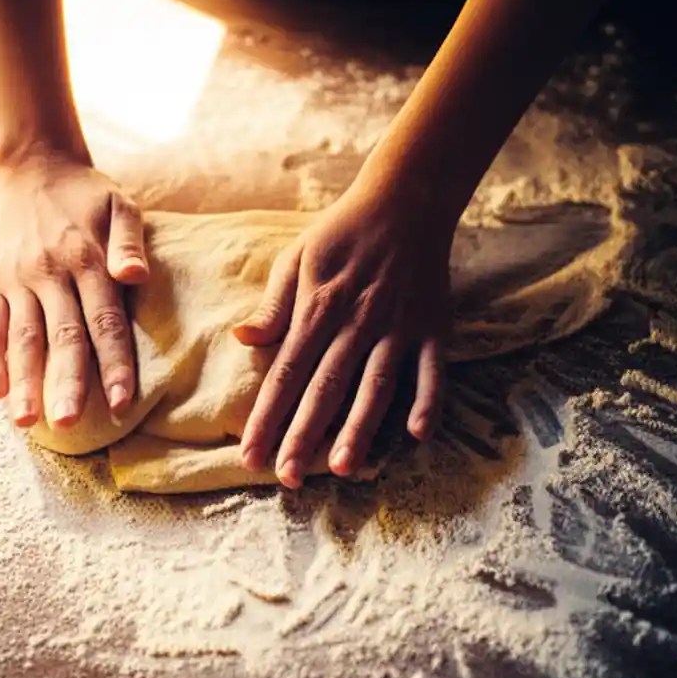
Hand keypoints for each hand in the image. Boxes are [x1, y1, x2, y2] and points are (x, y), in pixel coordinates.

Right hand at [0, 151, 146, 427]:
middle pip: (62, 337)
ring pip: (22, 338)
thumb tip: (136, 275)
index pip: (104, 321)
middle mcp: (49, 273)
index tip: (122, 403)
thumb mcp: (120, 204)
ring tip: (27, 422)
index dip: (114, 364)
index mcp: (85, 259)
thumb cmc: (88, 195)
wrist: (34, 166)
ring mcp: (17, 280)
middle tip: (71, 424)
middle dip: (67, 383)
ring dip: (25, 381)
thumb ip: (129, 241)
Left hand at [234, 187, 453, 487]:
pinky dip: (428, 401)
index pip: (286, 372)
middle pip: (326, 388)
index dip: (267, 416)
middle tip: (287, 479)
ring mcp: (398, 327)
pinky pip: (431, 370)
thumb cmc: (342, 232)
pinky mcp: (433, 327)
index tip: (250, 455)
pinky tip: (416, 434)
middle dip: (303, 435)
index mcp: (318, 308)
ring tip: (342, 468)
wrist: (406, 199)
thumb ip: (273, 305)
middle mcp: (357, 322)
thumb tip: (243, 339)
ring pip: (375, 385)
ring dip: (359, 427)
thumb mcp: (296, 258)